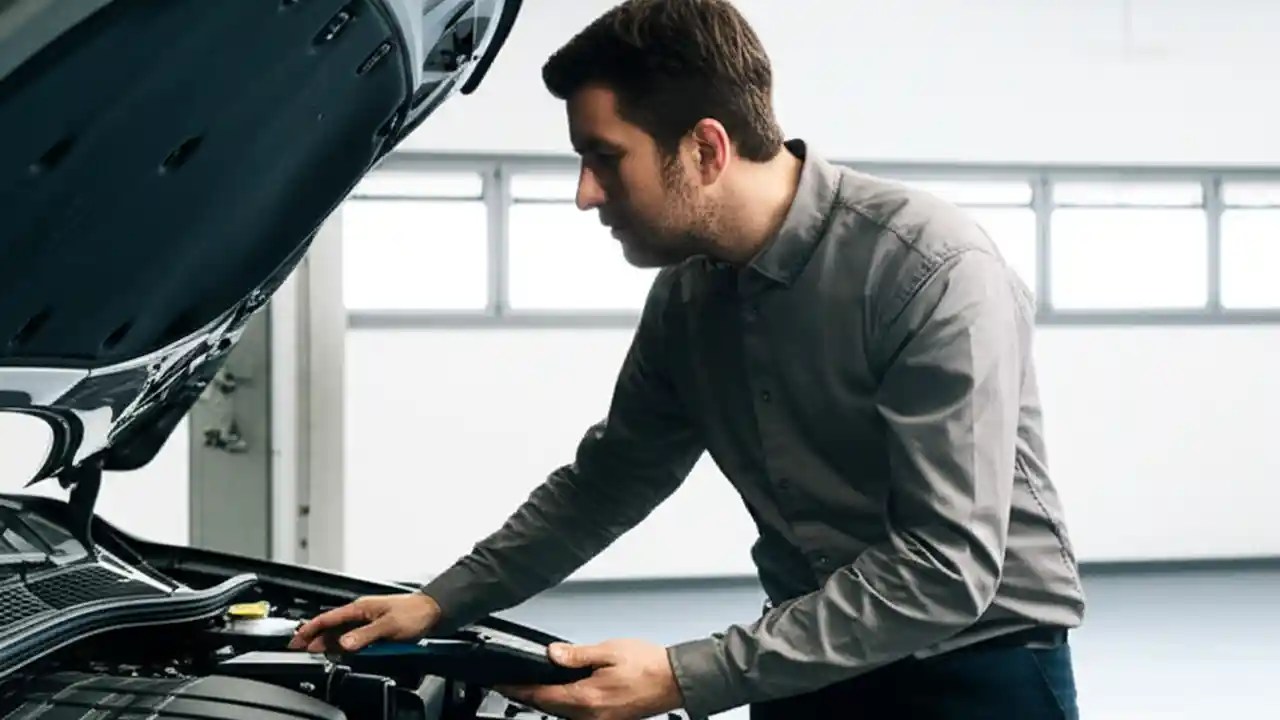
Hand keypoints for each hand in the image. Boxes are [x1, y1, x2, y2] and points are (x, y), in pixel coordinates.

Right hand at [287, 592, 440, 652]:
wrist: (433, 611)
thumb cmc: (414, 612)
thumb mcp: (388, 626)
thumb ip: (364, 635)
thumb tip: (344, 643)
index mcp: (360, 607)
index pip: (328, 618)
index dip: (310, 629)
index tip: (297, 639)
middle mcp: (361, 612)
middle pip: (331, 626)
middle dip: (314, 637)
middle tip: (299, 648)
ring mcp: (367, 620)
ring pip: (341, 632)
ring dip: (328, 641)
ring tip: (314, 650)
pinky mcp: (375, 628)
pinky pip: (353, 637)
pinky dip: (343, 643)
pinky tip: (339, 650)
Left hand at [496, 639, 684, 719]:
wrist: (676, 680)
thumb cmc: (648, 665)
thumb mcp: (609, 651)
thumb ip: (576, 654)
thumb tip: (551, 654)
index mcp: (587, 698)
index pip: (541, 697)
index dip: (518, 690)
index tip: (503, 684)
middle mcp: (591, 716)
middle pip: (550, 708)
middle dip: (531, 696)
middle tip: (514, 683)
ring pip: (564, 713)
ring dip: (549, 700)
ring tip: (537, 686)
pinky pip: (579, 715)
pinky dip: (567, 704)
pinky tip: (567, 692)